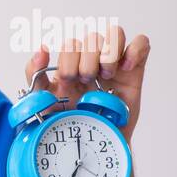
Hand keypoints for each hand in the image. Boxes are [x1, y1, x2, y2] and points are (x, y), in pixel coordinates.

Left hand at [23, 26, 150, 141]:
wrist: (92, 143)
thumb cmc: (68, 122)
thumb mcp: (43, 100)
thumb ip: (35, 74)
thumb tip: (41, 49)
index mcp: (69, 64)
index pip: (71, 43)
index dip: (69, 58)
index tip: (69, 80)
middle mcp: (91, 60)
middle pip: (92, 37)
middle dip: (88, 61)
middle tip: (88, 81)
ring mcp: (114, 63)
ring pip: (115, 33)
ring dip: (109, 54)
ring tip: (106, 75)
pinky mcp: (134, 69)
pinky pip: (141, 43)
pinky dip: (135, 50)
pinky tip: (126, 68)